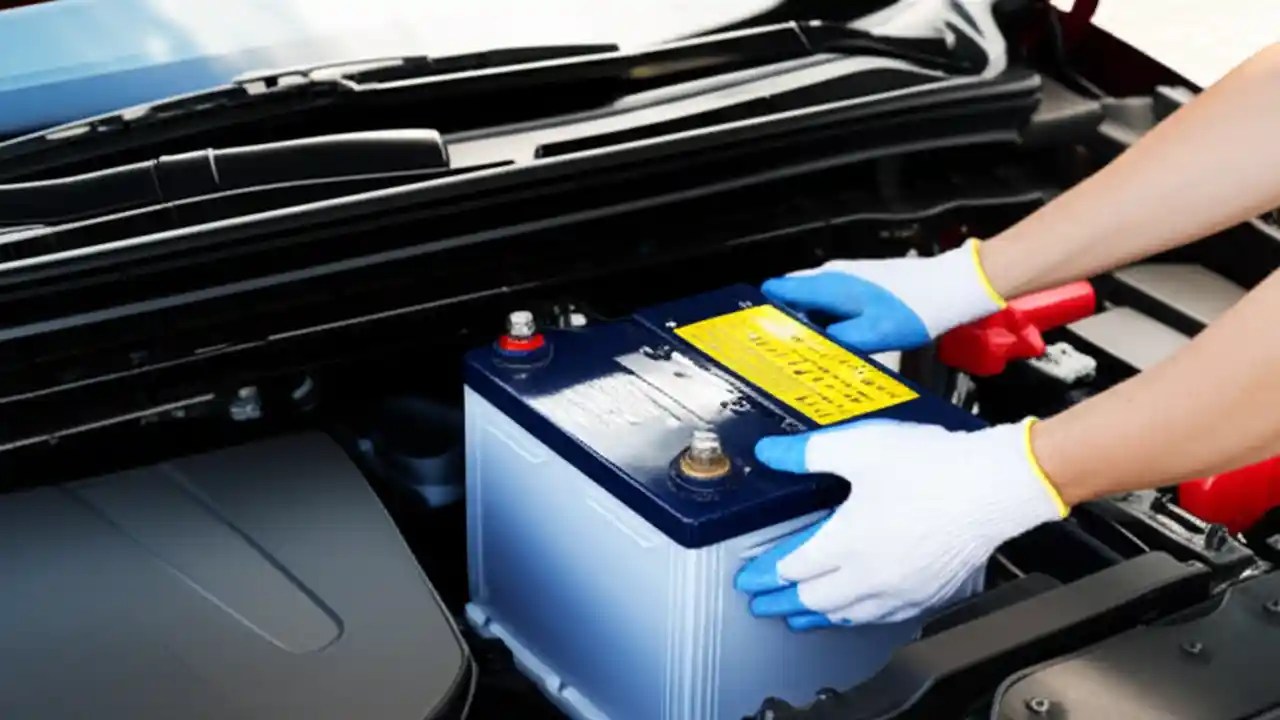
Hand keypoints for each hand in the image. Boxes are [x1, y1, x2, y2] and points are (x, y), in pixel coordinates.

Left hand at [734, 419, 1067, 629]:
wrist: (995, 486)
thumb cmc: (936, 467)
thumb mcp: (858, 447)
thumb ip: (807, 453)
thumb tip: (772, 453)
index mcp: (846, 542)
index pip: (791, 566)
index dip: (764, 573)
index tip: (749, 579)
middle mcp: (870, 575)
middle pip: (812, 598)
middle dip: (780, 601)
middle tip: (762, 603)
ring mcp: (900, 590)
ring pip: (846, 614)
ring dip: (816, 615)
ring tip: (799, 616)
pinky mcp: (927, 593)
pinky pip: (882, 617)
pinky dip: (857, 618)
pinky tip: (856, 613)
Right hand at [762, 239, 1004, 352]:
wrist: (950, 288)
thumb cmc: (913, 309)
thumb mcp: (870, 336)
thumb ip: (834, 344)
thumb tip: (808, 352)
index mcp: (826, 284)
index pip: (776, 290)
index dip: (763, 313)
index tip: (757, 337)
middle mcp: (831, 275)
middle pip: (791, 297)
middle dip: (783, 322)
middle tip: (780, 353)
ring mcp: (846, 276)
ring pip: (812, 300)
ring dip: (807, 323)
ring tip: (806, 353)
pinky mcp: (861, 283)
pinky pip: (830, 302)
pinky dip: (825, 319)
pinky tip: (834, 342)